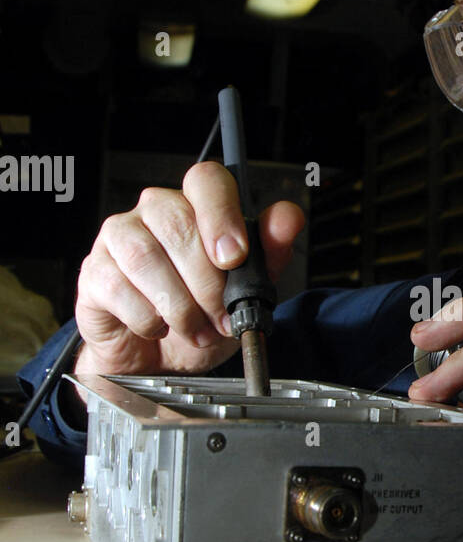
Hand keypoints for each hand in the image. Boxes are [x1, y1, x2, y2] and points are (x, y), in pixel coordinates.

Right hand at [72, 162, 304, 387]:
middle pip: (177, 222)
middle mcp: (154, 212)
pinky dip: (148, 319)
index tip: (234, 256)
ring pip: (144, 256)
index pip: (206, 180)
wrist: (160, 361)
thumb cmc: (202, 318)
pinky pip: (118, 288)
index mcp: (196, 207)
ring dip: (180, 305)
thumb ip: (269, 255)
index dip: (221, 213)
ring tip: (196, 330)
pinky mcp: (94, 272)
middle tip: (221, 317)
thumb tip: (288, 218)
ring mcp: (118, 238)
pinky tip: (159, 329)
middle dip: (207, 281)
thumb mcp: (245, 293)